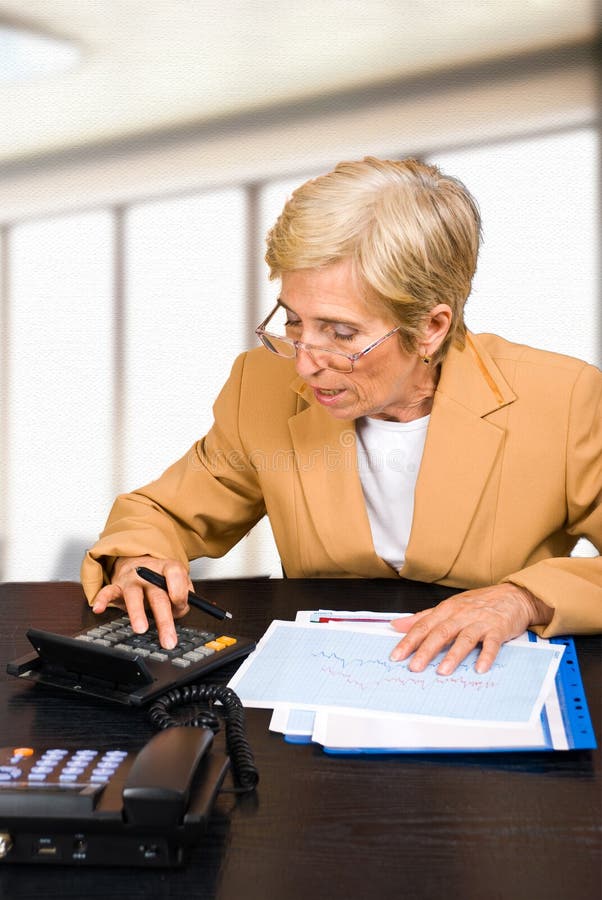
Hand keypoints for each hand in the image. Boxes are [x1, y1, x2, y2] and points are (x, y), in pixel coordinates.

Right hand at [90, 555, 192, 649]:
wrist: (140, 565)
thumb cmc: (162, 579)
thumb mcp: (179, 582)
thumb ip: (184, 596)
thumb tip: (180, 610)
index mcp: (168, 568)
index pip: (176, 576)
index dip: (180, 592)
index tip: (180, 606)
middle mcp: (149, 573)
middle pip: (157, 595)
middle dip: (164, 620)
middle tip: (168, 639)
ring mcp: (131, 580)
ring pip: (134, 596)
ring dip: (137, 613)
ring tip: (141, 629)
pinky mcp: (116, 586)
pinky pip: (107, 592)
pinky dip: (102, 600)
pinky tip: (99, 609)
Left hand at [389, 583, 552, 674]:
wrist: (513, 595)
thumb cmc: (478, 603)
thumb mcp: (448, 606)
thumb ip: (423, 617)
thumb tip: (396, 625)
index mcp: (446, 609)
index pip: (423, 626)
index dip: (409, 641)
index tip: (396, 656)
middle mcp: (461, 614)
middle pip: (440, 632)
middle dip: (426, 651)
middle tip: (414, 668)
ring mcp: (480, 622)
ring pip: (464, 638)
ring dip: (453, 656)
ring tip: (442, 672)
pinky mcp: (498, 629)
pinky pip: (491, 644)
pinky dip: (486, 656)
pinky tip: (479, 668)